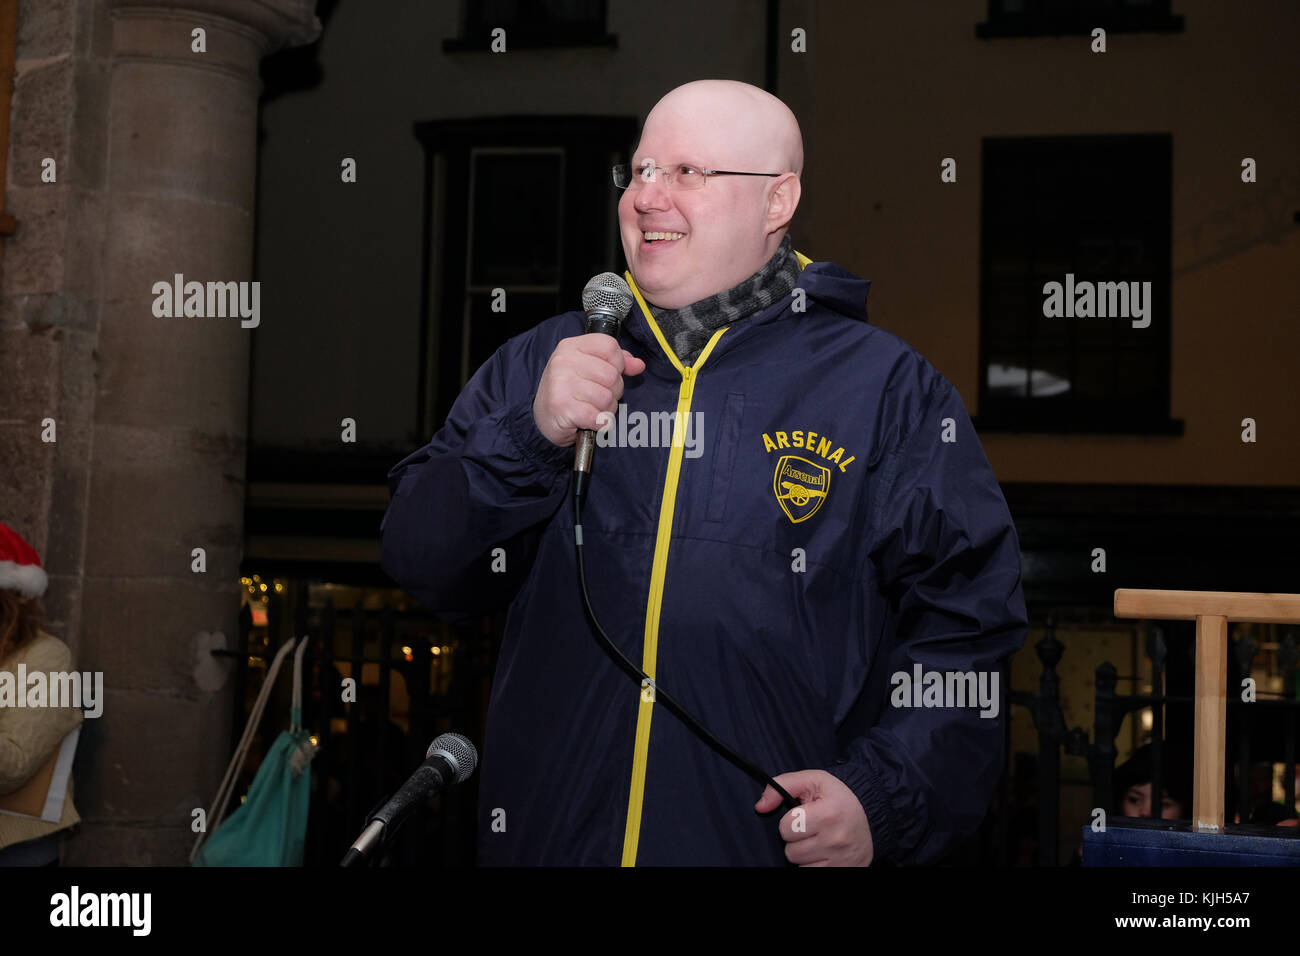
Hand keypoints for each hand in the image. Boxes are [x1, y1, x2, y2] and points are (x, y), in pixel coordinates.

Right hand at [533, 334, 645, 446]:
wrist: (542, 418)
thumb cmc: (568, 391)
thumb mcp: (588, 368)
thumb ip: (615, 362)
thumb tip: (638, 365)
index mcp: (571, 346)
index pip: (610, 346)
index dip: (618, 363)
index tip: (609, 373)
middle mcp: (563, 361)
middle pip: (612, 375)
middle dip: (613, 391)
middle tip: (597, 396)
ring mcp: (561, 384)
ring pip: (607, 397)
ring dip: (605, 409)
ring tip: (591, 408)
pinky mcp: (562, 407)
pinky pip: (598, 416)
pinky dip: (599, 422)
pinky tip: (589, 419)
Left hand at [754, 769, 873, 866]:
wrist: (871, 818)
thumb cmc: (838, 798)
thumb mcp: (813, 781)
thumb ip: (782, 785)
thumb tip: (760, 807)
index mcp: (828, 813)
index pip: (786, 828)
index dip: (790, 821)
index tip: (803, 816)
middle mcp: (836, 839)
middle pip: (791, 851)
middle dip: (796, 840)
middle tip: (811, 829)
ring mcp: (841, 860)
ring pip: (800, 866)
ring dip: (804, 855)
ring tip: (818, 840)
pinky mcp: (843, 872)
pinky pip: (811, 874)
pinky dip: (813, 865)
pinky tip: (823, 853)